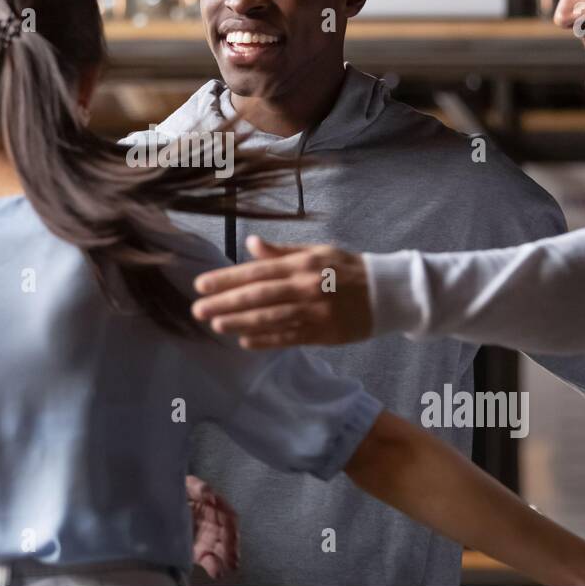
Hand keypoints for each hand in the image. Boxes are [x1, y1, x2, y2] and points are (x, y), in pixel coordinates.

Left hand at [187, 476, 238, 579]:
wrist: (159, 504)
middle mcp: (214, 523)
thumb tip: (209, 493)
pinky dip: (214, 566)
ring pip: (222, 549)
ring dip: (227, 558)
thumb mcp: (186, 484)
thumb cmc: (177, 491)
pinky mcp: (199, 550)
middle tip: (234, 557)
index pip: (229, 516)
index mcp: (215, 506)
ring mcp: (207, 537)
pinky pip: (209, 559)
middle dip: (232, 547)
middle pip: (228, 536)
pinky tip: (217, 572)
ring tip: (229, 566)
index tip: (233, 535)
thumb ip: (198, 486)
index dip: (232, 526)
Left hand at [192, 236, 372, 348]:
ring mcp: (314, 312)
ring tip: (215, 324)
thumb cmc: (347, 268)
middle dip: (225, 302)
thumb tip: (250, 245)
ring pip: (270, 318)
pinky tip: (244, 340)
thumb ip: (282, 252)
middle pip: (259, 296)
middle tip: (198, 309)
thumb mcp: (316, 251)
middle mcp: (306, 287)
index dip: (227, 278)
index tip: (201, 284)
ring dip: (240, 322)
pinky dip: (266, 340)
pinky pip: (289, 337)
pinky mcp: (323, 333)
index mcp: (302, 264)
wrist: (386, 292)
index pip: (257, 271)